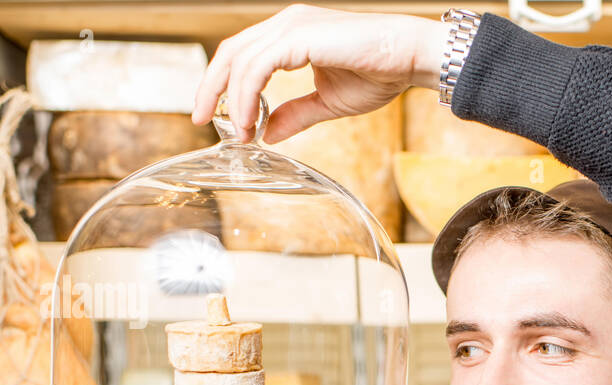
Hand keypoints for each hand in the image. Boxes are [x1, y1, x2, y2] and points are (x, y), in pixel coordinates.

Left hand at [191, 4, 451, 142]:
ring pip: (239, 60)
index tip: (215, 117)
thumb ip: (295, 115)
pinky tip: (251, 122)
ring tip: (238, 133)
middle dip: (210, 88)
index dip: (222, 85)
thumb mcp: (328, 103)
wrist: (410, 58)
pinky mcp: (299, 36)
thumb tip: (266, 134)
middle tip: (201, 120)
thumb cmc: (380, 74)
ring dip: (231, 100)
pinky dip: (247, 96)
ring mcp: (291, 26)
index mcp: (290, 35)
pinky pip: (257, 68)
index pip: (241, 55)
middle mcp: (286, 24)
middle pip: (230, 52)